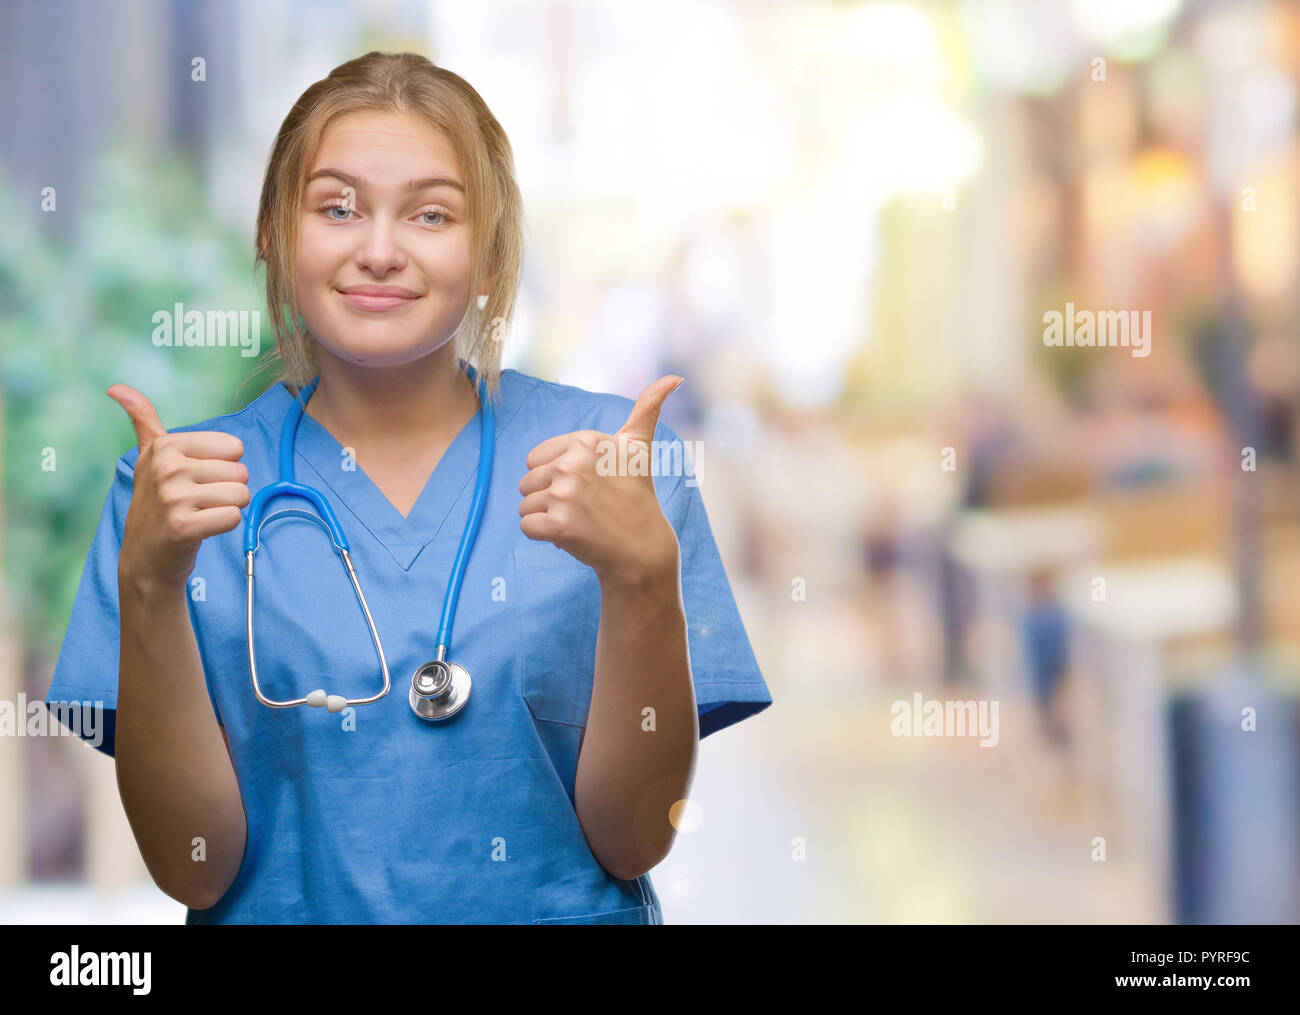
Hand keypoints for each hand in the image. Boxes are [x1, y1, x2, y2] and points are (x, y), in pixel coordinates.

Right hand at [107, 384, 249, 589]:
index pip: (234, 446)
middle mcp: (167, 468)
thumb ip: (142, 420)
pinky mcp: (183, 527)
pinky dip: (225, 526)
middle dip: (228, 489)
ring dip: (228, 508)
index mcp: (165, 446)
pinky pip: (234, 517)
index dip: (224, 466)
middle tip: (199, 502)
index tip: (196, 479)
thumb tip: (116, 387)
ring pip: (241, 494)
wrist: (146, 557)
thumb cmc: (157, 502)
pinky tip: (202, 530)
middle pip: (241, 471)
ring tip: (201, 514)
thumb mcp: (149, 457)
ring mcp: (173, 497)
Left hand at [518, 375, 683, 585]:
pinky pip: (526, 528)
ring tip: (579, 521)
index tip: (589, 486)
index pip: (536, 459)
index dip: (556, 476)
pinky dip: (543, 536)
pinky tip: (571, 536)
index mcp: (586, 441)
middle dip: (549, 498)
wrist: (643, 550)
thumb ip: (648, 408)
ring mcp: (566, 495)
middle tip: (585, 507)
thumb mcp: (640, 448)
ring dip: (546, 517)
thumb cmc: (637, 496)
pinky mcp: (558, 526)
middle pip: (527, 482)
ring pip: (525, 505)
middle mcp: (574, 464)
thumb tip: (675, 377)